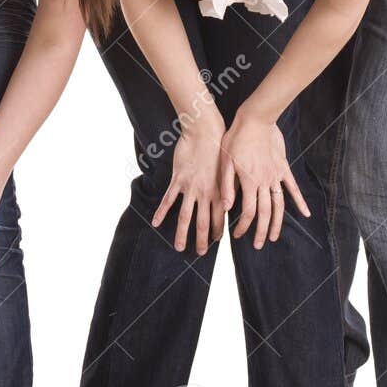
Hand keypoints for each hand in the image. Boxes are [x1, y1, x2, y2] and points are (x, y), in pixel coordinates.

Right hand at [152, 116, 226, 255]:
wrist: (205, 132)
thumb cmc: (221, 148)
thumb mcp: (229, 170)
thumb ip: (229, 188)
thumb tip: (231, 203)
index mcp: (220, 193)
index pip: (219, 220)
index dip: (216, 233)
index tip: (214, 243)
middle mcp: (206, 194)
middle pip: (202, 224)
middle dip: (201, 241)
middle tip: (198, 253)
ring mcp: (190, 188)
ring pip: (185, 217)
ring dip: (182, 234)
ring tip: (179, 247)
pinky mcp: (178, 180)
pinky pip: (169, 200)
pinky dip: (161, 212)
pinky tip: (155, 223)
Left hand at [219, 112, 309, 249]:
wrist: (255, 120)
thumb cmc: (235, 139)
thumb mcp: (225, 161)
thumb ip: (226, 185)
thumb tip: (225, 207)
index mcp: (248, 181)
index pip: (247, 212)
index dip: (243, 226)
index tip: (237, 235)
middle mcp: (264, 182)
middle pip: (264, 213)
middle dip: (260, 231)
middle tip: (258, 244)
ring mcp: (276, 176)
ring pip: (279, 205)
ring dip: (277, 223)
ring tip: (274, 236)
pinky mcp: (283, 168)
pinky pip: (293, 187)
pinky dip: (300, 201)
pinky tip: (305, 214)